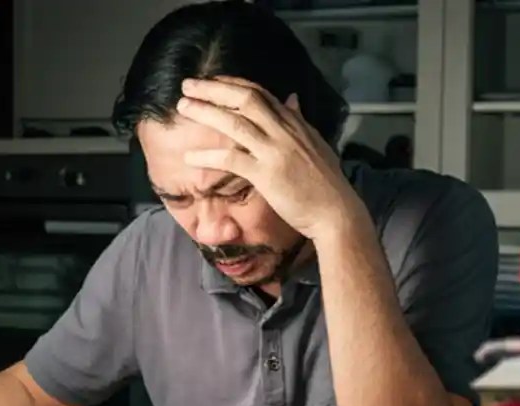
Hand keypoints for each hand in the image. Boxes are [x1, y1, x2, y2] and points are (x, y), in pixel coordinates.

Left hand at [176, 76, 370, 243]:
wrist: (336, 211)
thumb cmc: (326, 183)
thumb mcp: (315, 143)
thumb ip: (300, 121)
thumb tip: (292, 98)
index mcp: (294, 123)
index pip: (260, 93)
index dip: (232, 83)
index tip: (212, 80)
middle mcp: (284, 131)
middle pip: (245, 99)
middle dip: (214, 89)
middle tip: (188, 85)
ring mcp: (274, 151)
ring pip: (235, 123)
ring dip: (206, 113)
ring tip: (183, 107)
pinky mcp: (266, 174)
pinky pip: (232, 159)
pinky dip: (208, 156)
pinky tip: (190, 157)